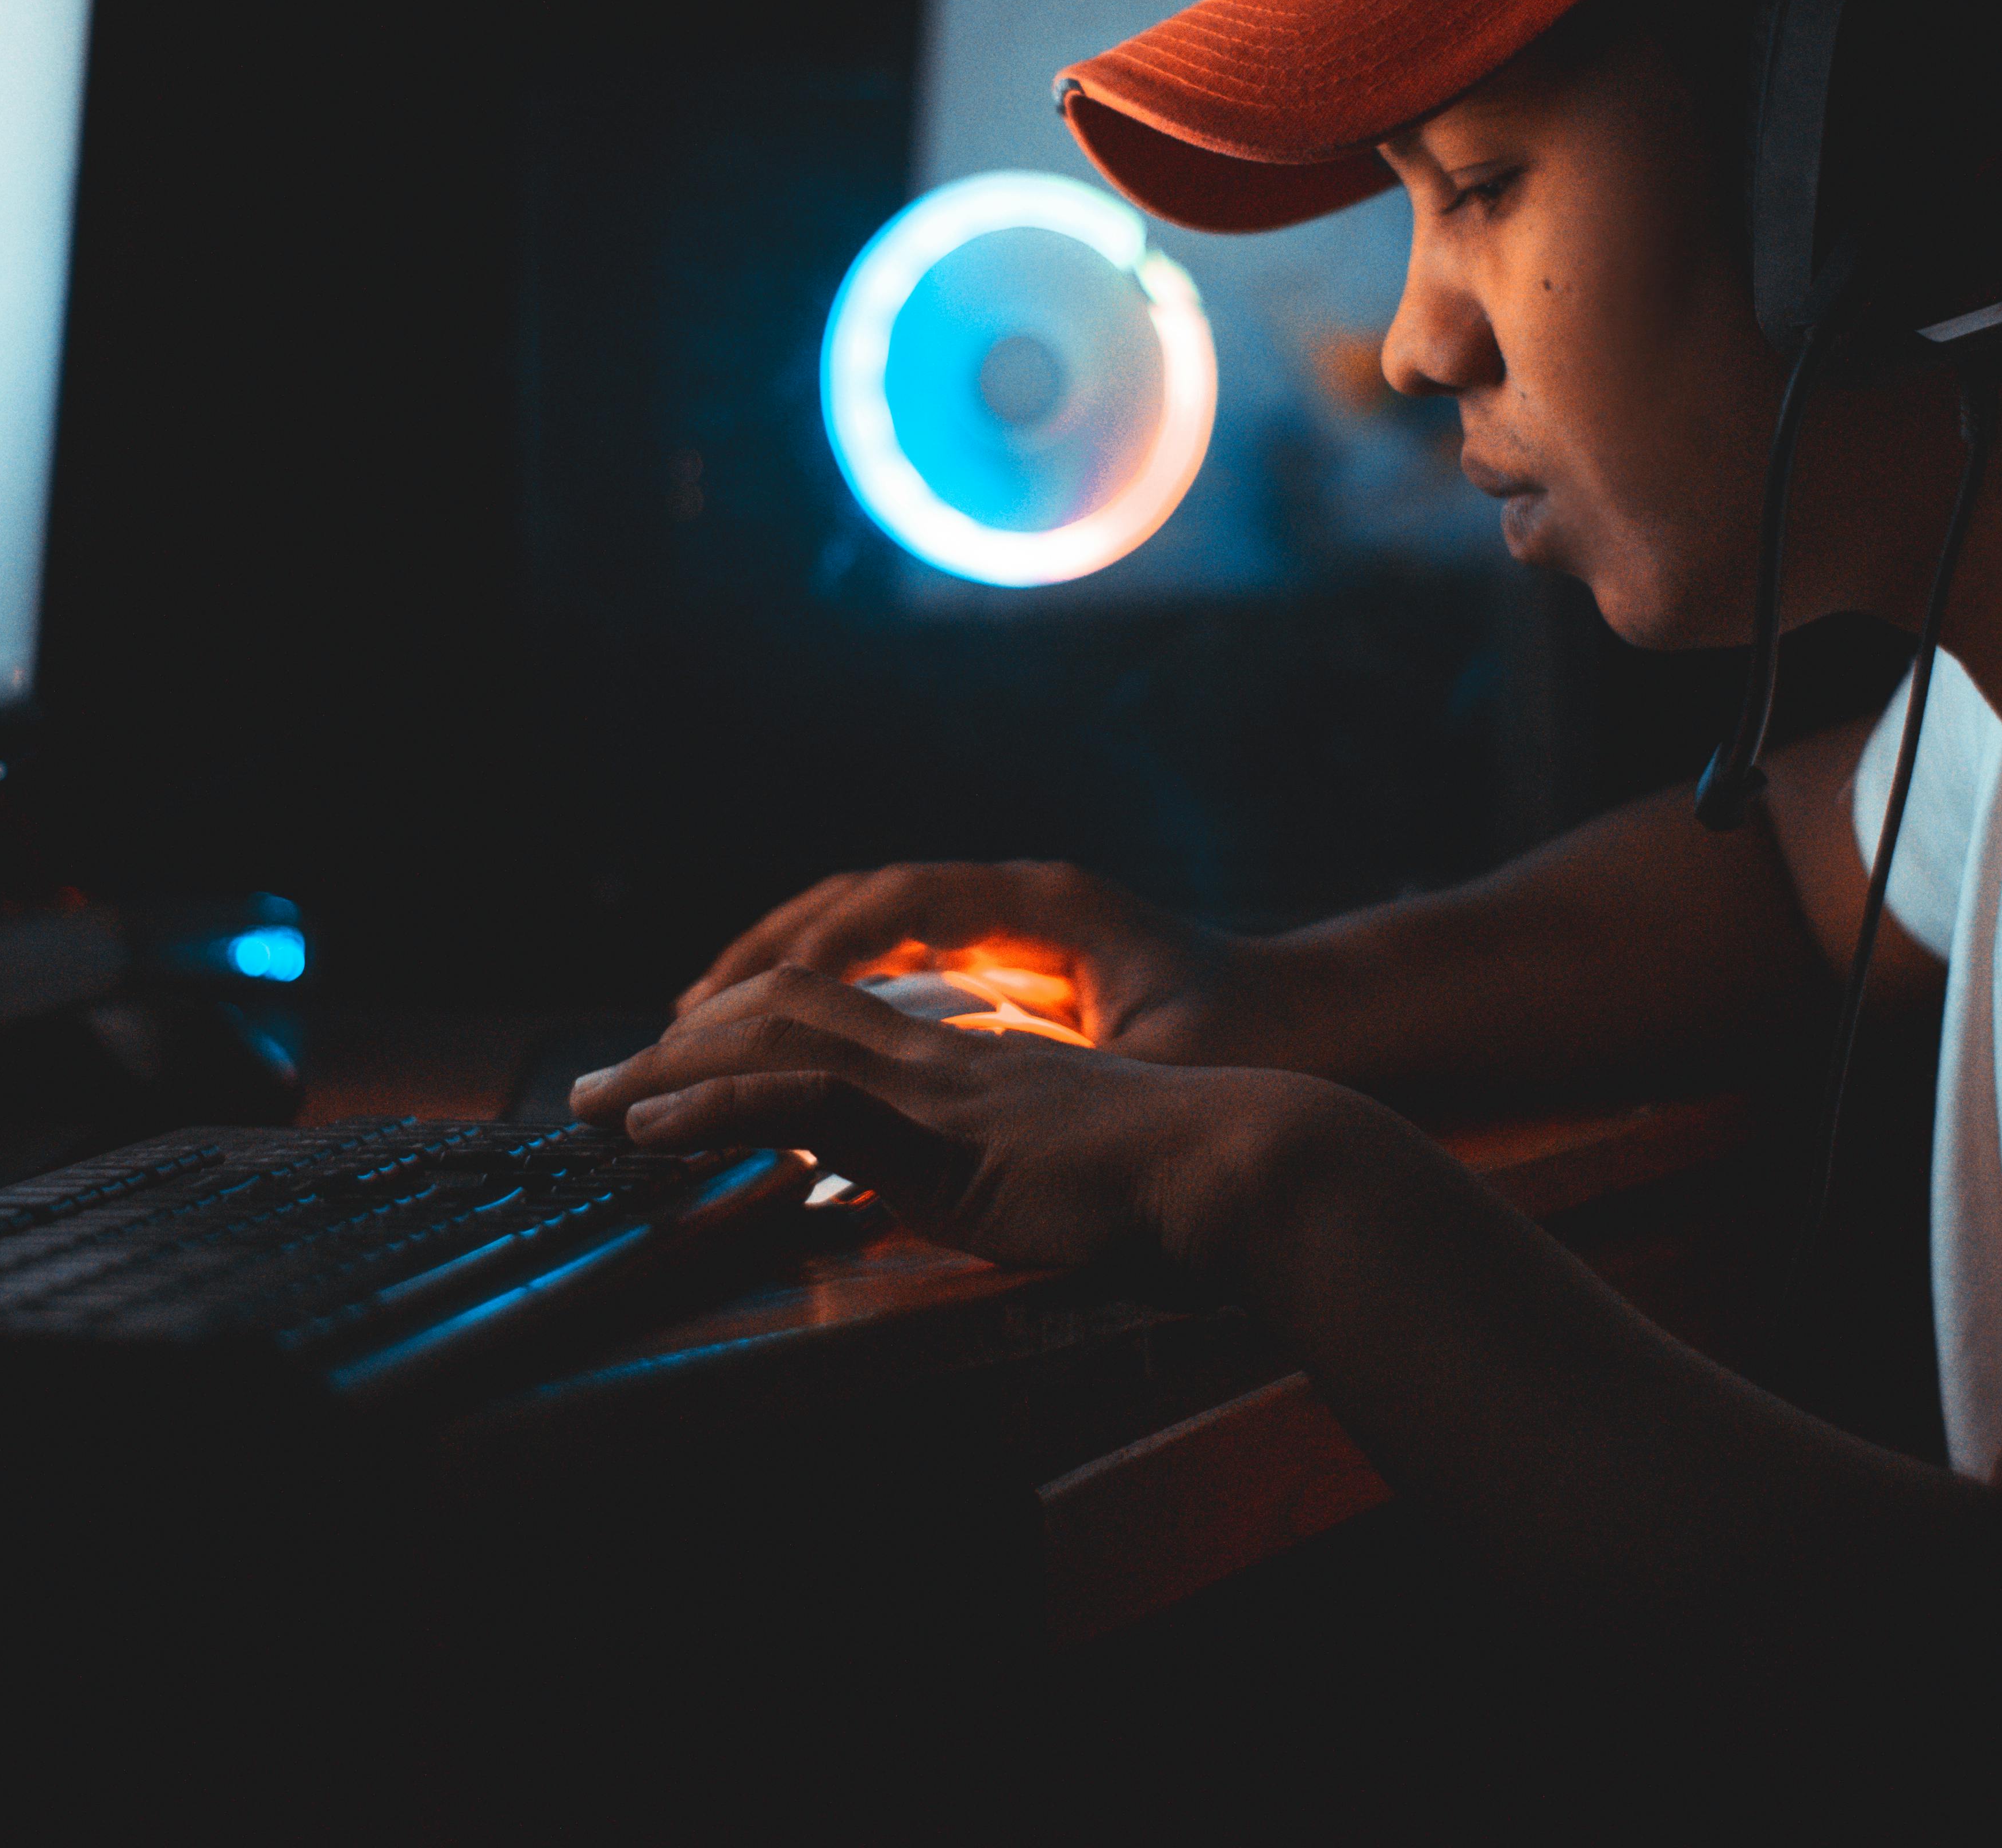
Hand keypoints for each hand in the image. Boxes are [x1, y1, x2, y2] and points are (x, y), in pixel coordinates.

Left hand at [578, 964, 1336, 1278]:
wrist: (1245, 1168)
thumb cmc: (1184, 1187)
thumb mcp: (1069, 1179)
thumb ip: (1014, 1179)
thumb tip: (985, 1205)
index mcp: (976, 1067)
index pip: (839, 1020)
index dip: (752, 1031)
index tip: (685, 1069)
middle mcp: (945, 1057)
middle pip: (785, 1007)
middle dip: (686, 1036)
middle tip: (604, 1083)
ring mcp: (937, 1087)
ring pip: (773, 1037)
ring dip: (669, 1070)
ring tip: (595, 1103)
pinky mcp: (936, 1131)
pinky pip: (800, 1099)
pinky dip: (714, 1107)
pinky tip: (654, 1130)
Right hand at [673, 860, 1283, 1065]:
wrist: (1323, 1031)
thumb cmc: (1247, 1047)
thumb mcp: (1147, 1066)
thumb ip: (1046, 1082)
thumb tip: (969, 1102)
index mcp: (1045, 903)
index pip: (897, 901)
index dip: (809, 948)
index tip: (736, 1000)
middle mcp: (1021, 899)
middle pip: (863, 899)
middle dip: (764, 954)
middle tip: (678, 1017)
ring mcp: (1015, 925)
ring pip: (872, 922)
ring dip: (785, 966)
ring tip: (702, 1023)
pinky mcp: (1016, 961)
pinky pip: (900, 955)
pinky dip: (834, 984)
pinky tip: (785, 1038)